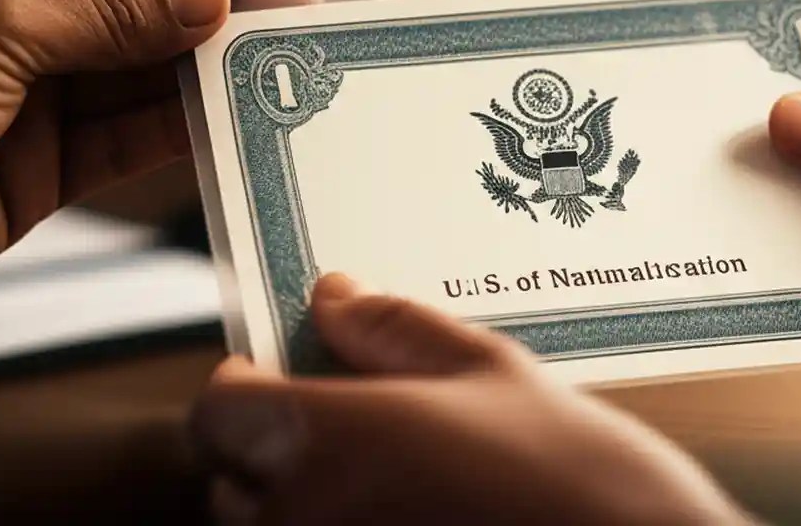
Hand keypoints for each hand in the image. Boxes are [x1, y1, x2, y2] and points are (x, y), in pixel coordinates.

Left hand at [0, 0, 317, 312]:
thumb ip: (109, 18)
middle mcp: (9, 21)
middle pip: (131, 10)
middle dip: (205, 16)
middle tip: (285, 20)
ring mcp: (28, 97)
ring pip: (137, 79)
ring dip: (201, 75)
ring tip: (272, 71)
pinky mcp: (41, 168)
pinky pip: (123, 141)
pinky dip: (174, 133)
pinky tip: (222, 120)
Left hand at [191, 274, 753, 525]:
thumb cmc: (581, 479)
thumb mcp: (493, 373)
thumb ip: (392, 330)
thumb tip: (333, 297)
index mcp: (327, 439)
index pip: (218, 411)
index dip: (246, 388)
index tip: (280, 376)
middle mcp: (304, 521)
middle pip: (234, 479)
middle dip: (277, 450)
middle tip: (355, 429)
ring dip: (304, 505)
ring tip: (392, 483)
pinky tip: (410, 519)